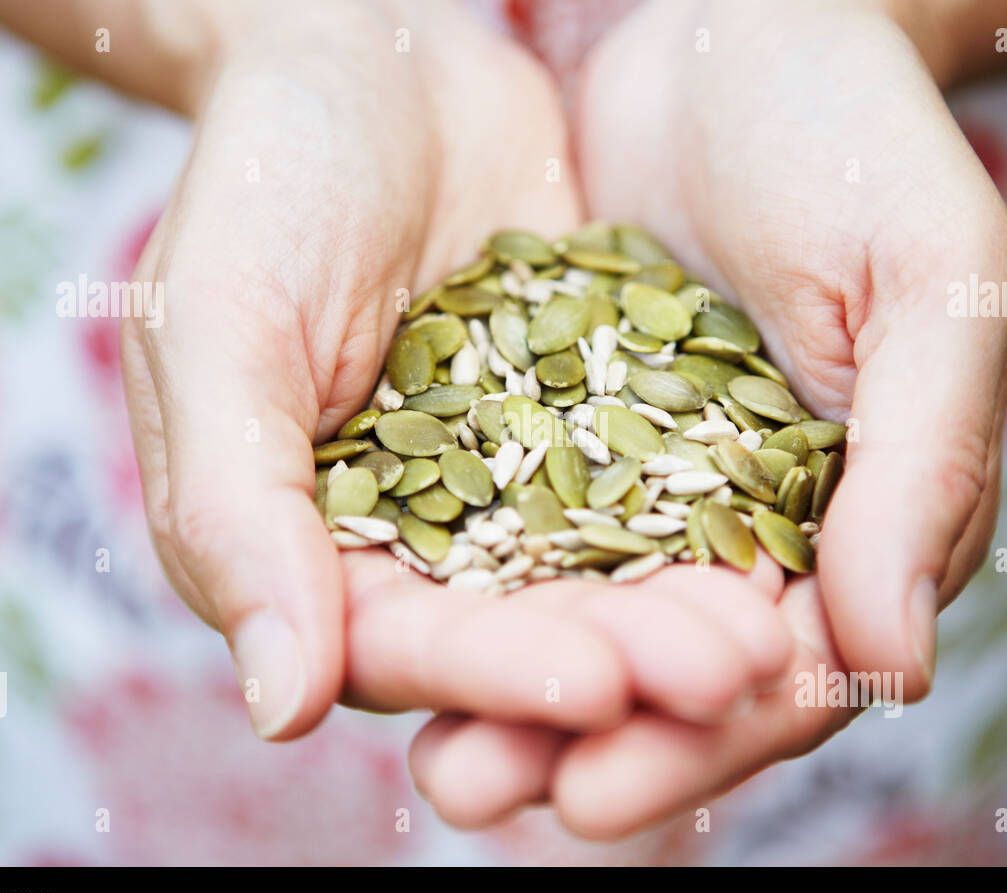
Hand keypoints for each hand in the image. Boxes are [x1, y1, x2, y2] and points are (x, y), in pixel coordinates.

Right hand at [121, 0, 793, 743]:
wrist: (379, 62)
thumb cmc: (266, 179)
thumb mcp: (217, 329)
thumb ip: (233, 513)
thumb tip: (281, 714)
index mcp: (309, 545)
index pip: (399, 644)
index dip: (492, 674)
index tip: (593, 686)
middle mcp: (420, 540)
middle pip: (521, 631)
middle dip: (623, 659)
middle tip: (729, 676)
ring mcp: (517, 483)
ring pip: (604, 574)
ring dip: (685, 612)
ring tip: (771, 634)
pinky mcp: (597, 424)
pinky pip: (663, 481)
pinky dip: (719, 516)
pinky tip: (789, 544)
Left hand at [410, 0, 1006, 835]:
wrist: (736, 29)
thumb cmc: (862, 143)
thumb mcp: (930, 288)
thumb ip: (920, 470)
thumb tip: (894, 665)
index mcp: (848, 517)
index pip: (781, 670)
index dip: (694, 739)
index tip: (596, 790)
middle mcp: (738, 519)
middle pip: (655, 665)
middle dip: (569, 736)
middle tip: (475, 792)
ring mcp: (638, 475)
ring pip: (571, 611)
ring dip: (499, 687)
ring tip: (427, 753)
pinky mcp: (554, 421)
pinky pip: (501, 520)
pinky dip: (458, 578)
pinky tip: (389, 625)